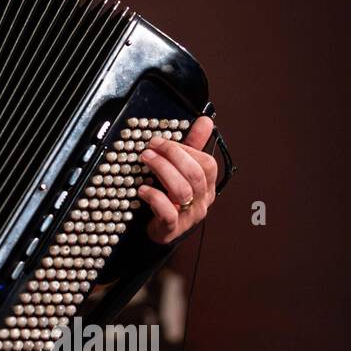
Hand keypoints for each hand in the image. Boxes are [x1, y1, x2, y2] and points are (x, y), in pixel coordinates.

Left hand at [136, 115, 218, 243]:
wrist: (159, 230)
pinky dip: (155, 197)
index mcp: (206, 185)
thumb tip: (205, 121)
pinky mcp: (172, 228)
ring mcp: (188, 215)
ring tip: (146, 160)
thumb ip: (192, 146)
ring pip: (183, 191)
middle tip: (151, 147)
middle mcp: (201, 200)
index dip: (186, 149)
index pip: (207, 164)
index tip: (163, 140)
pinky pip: (168, 212)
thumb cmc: (171, 198)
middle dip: (172, 156)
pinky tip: (143, 189)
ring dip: (162, 171)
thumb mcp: (182, 170)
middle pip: (196, 175)